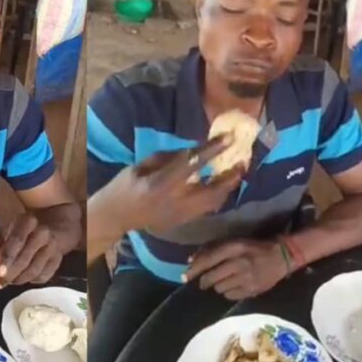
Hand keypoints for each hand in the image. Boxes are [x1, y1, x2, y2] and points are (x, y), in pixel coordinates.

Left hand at [0, 212, 65, 287]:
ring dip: (19, 279)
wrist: (47, 230)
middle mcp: (43, 233)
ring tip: (10, 279)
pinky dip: (30, 281)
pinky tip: (23, 276)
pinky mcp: (58, 260)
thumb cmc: (16, 234)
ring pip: (35, 271)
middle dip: (11, 274)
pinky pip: (43, 277)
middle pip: (26, 258)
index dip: (8, 257)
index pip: (17, 239)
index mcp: (27, 221)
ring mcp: (54, 247)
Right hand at [97, 136, 243, 233]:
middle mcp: (175, 201)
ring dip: (228, 188)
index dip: (213, 149)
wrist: (117, 216)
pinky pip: (207, 209)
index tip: (230, 138)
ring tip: (237, 174)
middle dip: (230, 176)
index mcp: (162, 183)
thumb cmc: (127, 185)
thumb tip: (195, 149)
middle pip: (212, 189)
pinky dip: (217, 197)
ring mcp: (181, 215)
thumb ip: (169, 157)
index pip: (193, 163)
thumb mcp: (143, 165)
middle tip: (243, 163)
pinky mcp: (183, 223)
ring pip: (214, 202)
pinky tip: (223, 187)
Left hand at [184, 239, 289, 299]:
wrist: (282, 256)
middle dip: (204, 281)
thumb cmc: (255, 247)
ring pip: (219, 288)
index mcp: (234, 248)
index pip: (208, 260)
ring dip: (218, 286)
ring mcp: (246, 278)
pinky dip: (229, 292)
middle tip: (205, 281)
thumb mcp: (235, 242)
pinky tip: (234, 286)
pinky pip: (230, 296)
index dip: (194, 270)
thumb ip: (213, 250)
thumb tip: (190, 261)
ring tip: (225, 281)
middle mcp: (239, 263)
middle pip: (211, 278)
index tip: (185, 276)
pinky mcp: (252, 290)